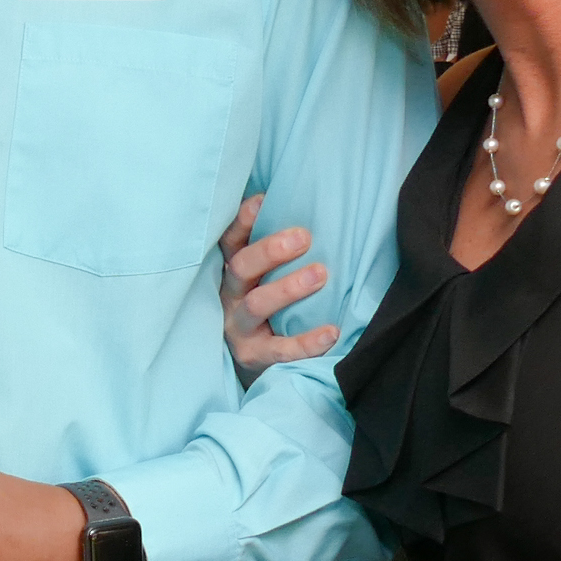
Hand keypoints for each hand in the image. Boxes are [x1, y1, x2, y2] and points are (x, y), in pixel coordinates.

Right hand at [219, 193, 334, 371]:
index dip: (243, 220)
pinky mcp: (253, 356)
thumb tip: (314, 211)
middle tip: (304, 238)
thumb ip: (278, 251)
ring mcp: (238, 328)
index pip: (230, 241)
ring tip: (320, 274)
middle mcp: (229, 296)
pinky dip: (306, 341)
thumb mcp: (266, 276)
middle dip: (270, 251)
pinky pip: (279, 349)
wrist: (259, 360)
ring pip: (255, 304)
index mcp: (233, 271)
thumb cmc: (272, 305)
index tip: (264, 200)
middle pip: (241, 268)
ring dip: (287, 288)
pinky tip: (331, 331)